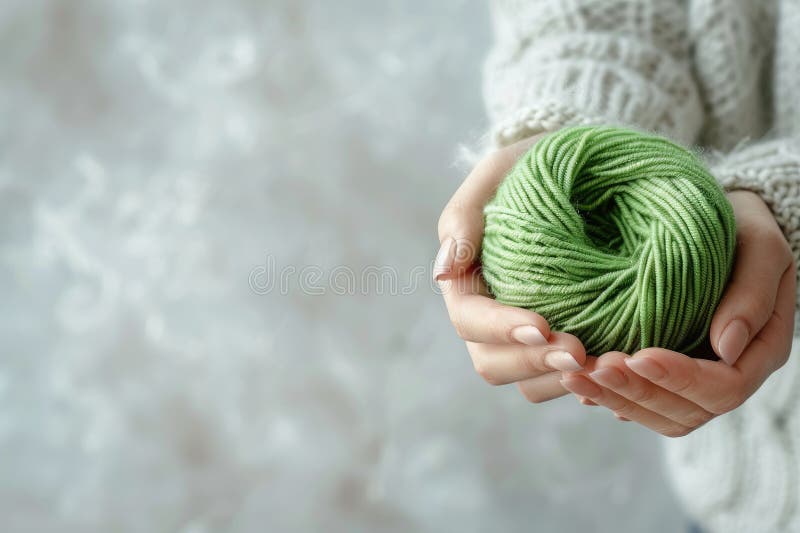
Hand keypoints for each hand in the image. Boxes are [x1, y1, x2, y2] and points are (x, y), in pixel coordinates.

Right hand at [435, 133, 590, 402]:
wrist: (583, 171)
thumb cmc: (532, 166)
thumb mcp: (497, 173)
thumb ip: (464, 216)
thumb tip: (443, 273)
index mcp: (467, 283)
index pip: (470, 320)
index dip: (501, 329)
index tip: (541, 325)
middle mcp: (491, 319)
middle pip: (493, 363)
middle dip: (533, 363)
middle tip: (580, 352)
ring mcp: (525, 337)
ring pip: (528, 382)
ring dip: (559, 380)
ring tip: (601, 365)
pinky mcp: (562, 343)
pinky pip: (563, 382)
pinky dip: (584, 385)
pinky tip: (612, 373)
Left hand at [560, 191, 795, 436]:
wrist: (712, 224)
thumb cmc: (741, 228)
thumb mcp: (760, 246)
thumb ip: (752, 294)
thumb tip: (725, 347)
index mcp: (760, 350)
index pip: (726, 387)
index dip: (681, 378)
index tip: (640, 355)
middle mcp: (729, 375)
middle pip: (688, 411)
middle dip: (638, 392)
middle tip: (596, 368)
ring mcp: (696, 381)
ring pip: (660, 414)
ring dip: (616, 399)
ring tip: (576, 377)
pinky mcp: (665, 375)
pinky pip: (640, 404)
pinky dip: (609, 398)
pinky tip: (580, 386)